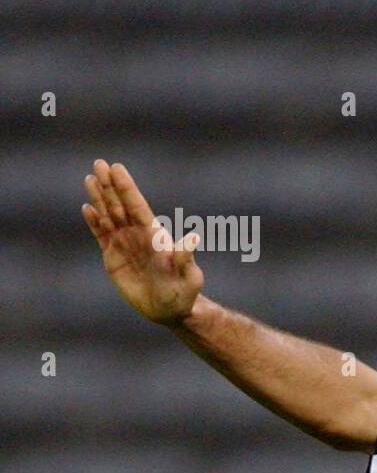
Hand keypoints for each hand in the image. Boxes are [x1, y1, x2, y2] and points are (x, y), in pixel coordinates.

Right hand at [82, 159, 203, 325]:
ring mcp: (125, 244)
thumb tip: (193, 238)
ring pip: (109, 216)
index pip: (138, 206)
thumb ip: (186, 258)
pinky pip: (101, 235)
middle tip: (99, 162)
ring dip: (99, 198)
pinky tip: (87, 208)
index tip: (117, 168)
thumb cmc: (184, 293)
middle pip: (120, 206)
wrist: (170, 311)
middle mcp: (138, 235)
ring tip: (90, 178)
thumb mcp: (188, 277)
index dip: (126, 188)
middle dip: (110, 185)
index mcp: (155, 236)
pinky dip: (93, 222)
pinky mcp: (113, 257)